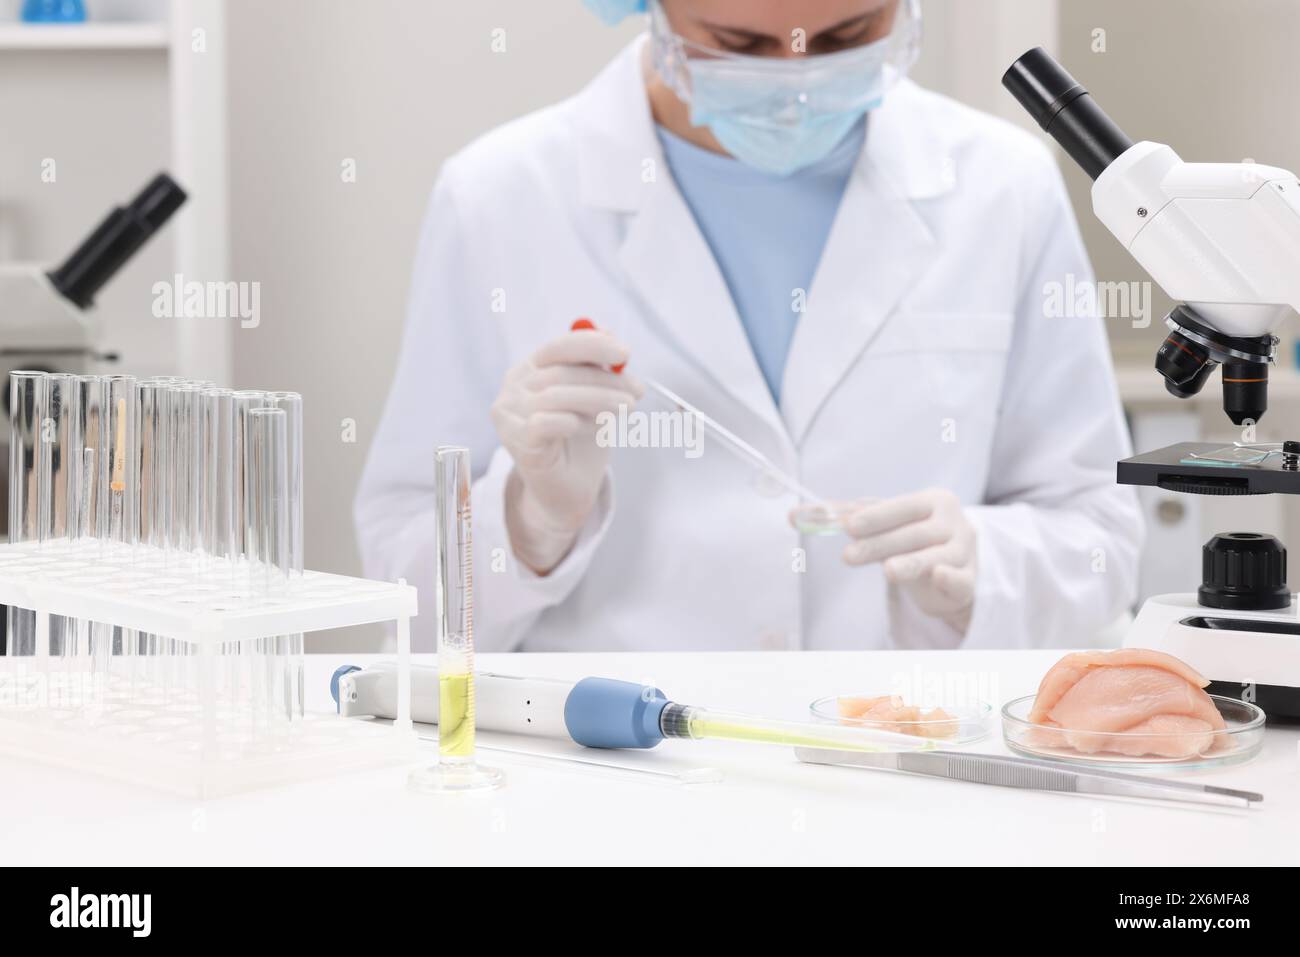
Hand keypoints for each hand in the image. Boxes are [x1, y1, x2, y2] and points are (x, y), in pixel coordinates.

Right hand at [491, 328, 642, 573]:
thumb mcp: (593, 398)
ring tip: (627, 409)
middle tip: (637, 391)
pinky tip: (598, 429)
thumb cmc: (580, 442)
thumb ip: (596, 367)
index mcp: (529, 371)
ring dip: (600, 399)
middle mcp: (513, 389)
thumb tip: (610, 333)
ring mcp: (510, 417)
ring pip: (557, 395)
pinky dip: (578, 421)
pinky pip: (548, 422)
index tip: (625, 353)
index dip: (592, 345)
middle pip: (560, 371)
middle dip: (605, 379)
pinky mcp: (518, 443)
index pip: (557, 347)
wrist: (567, 492)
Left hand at [841, 488, 976, 632]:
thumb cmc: (917, 539)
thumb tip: (823, 513)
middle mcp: (955, 523)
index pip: (905, 506)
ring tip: (888, 571)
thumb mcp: (895, 523)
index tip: (849, 526)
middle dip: (880, 544)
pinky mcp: (969, 581)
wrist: (953, 569)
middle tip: (849, 556)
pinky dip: (949, 578)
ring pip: (936, 557)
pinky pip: (961, 580)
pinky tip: (939, 575)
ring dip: (910, 563)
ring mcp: (964, 552)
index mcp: (936, 501)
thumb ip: (865, 516)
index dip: (877, 516)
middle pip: (915, 533)